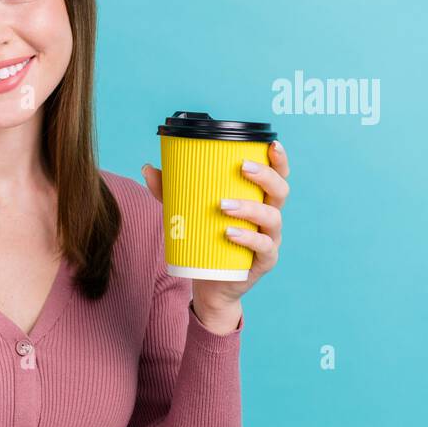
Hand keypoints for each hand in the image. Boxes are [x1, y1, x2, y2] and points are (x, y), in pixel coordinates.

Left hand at [141, 140, 289, 328]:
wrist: (209, 282)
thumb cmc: (204, 240)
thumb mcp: (187, 213)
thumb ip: (170, 192)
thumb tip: (147, 168)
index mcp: (258, 200)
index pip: (277, 175)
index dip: (279, 159)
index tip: (272, 144)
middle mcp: (269, 217)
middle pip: (280, 191)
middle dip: (265, 176)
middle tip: (243, 167)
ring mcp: (269, 240)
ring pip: (271, 218)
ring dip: (250, 208)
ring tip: (223, 205)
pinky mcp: (263, 262)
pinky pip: (263, 248)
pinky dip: (247, 239)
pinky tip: (230, 233)